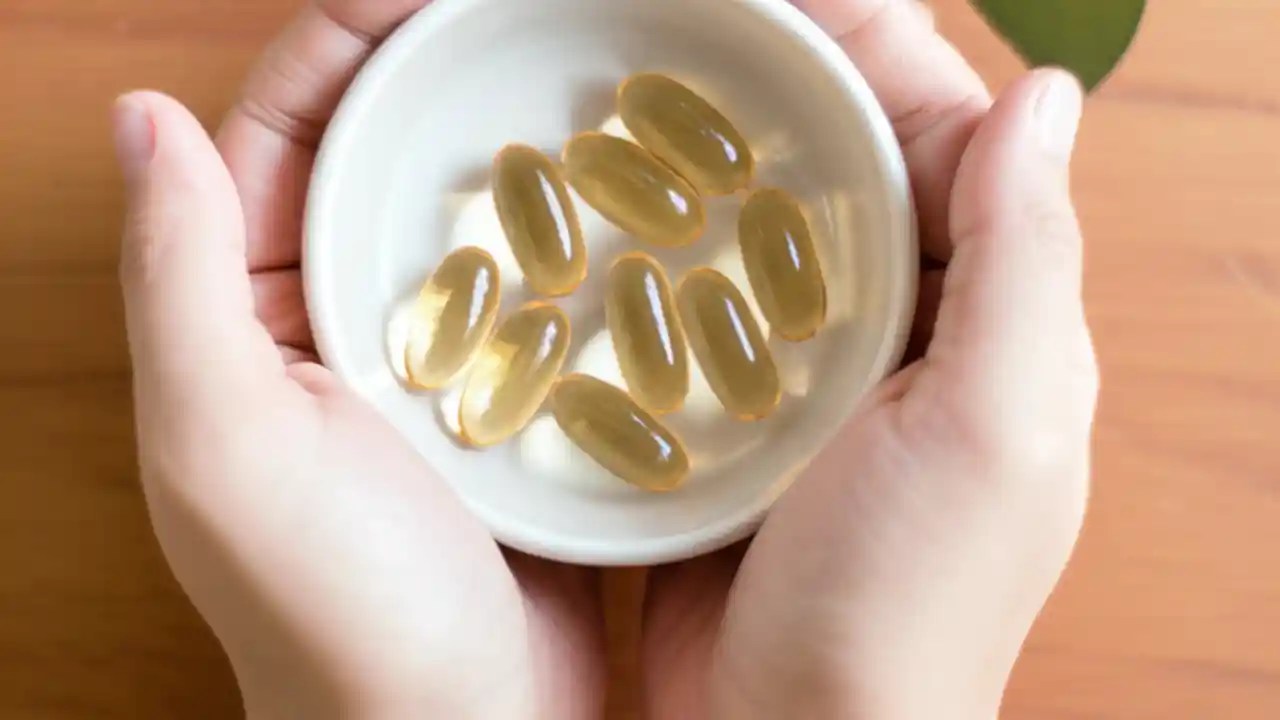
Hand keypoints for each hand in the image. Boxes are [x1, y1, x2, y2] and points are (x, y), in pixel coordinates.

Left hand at [113, 2, 603, 717]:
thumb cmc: (332, 607)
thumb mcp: (226, 443)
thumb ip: (177, 281)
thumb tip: (144, 117)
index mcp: (250, 309)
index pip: (280, 129)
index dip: (341, 34)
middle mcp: (336, 320)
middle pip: (380, 151)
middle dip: (440, 66)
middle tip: (528, 16)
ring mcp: (436, 358)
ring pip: (469, 210)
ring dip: (517, 138)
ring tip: (590, 74)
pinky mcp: (518, 399)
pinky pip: (544, 287)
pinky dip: (578, 234)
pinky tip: (636, 200)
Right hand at [644, 2, 1097, 717]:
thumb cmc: (908, 599)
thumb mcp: (998, 422)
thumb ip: (1024, 257)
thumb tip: (1046, 96)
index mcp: (984, 312)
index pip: (943, 136)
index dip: (872, 49)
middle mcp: (901, 331)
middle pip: (844, 169)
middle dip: (778, 88)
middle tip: (684, 31)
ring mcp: (806, 375)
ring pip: (764, 230)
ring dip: (711, 161)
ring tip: (632, 91)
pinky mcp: (724, 418)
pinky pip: (699, 308)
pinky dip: (662, 256)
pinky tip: (602, 215)